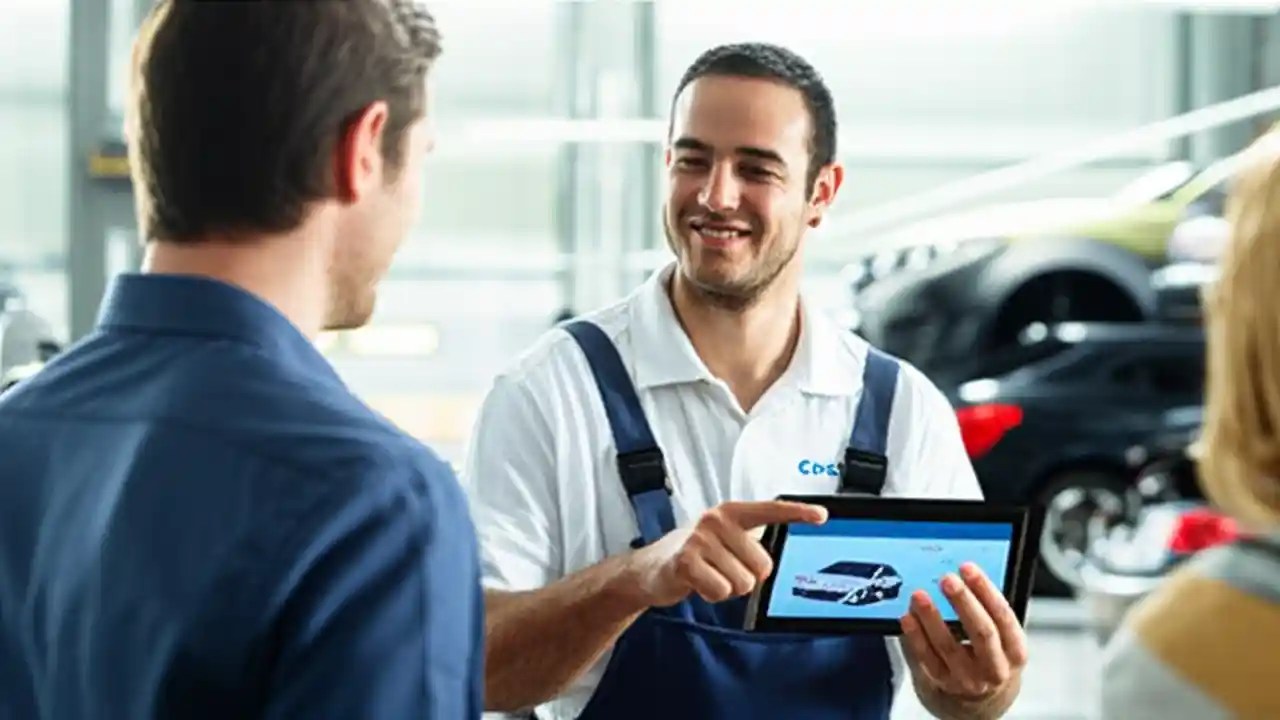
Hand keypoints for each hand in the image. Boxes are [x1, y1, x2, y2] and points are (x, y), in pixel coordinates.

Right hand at [629, 500, 827, 606]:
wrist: (651, 568)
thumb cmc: (695, 554)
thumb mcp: (723, 539)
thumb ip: (749, 542)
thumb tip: (775, 558)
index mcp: (731, 512)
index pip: (771, 510)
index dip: (798, 513)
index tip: (822, 516)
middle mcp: (717, 520)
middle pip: (762, 565)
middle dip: (747, 577)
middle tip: (724, 570)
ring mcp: (700, 540)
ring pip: (742, 583)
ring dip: (728, 588)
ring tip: (709, 576)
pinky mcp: (686, 561)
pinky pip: (720, 591)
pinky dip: (712, 595)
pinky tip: (699, 584)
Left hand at [899, 562, 1027, 700]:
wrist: (980, 696)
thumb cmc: (990, 654)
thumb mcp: (1002, 637)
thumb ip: (988, 609)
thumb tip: (960, 575)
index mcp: (1015, 651)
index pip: (1004, 617)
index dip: (986, 591)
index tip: (968, 568)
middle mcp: (995, 668)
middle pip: (981, 633)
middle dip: (963, 602)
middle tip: (947, 579)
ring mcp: (968, 678)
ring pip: (948, 646)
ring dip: (932, 617)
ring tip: (919, 595)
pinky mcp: (942, 682)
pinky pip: (926, 658)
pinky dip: (915, 636)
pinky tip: (908, 617)